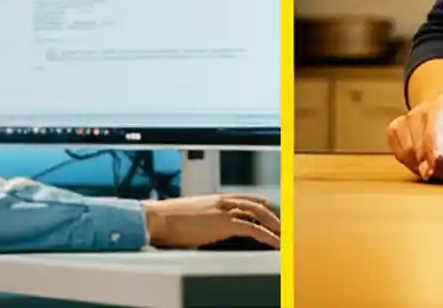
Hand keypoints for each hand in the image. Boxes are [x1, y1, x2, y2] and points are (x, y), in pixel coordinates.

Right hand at [141, 194, 279, 248]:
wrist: (158, 218)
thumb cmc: (166, 220)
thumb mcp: (188, 217)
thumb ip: (201, 221)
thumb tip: (201, 231)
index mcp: (214, 199)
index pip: (244, 198)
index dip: (259, 204)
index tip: (269, 209)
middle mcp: (222, 201)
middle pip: (255, 204)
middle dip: (271, 214)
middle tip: (282, 224)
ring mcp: (225, 211)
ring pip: (258, 213)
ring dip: (273, 224)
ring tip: (284, 234)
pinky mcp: (224, 223)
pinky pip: (253, 229)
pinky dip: (267, 236)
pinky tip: (275, 243)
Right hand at [387, 88, 442, 180]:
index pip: (435, 116)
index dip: (433, 140)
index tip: (435, 160)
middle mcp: (423, 107)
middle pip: (418, 135)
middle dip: (427, 159)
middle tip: (440, 172)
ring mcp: (407, 117)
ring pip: (406, 146)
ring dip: (419, 162)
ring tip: (434, 167)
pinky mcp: (396, 129)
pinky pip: (397, 149)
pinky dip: (408, 161)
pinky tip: (421, 163)